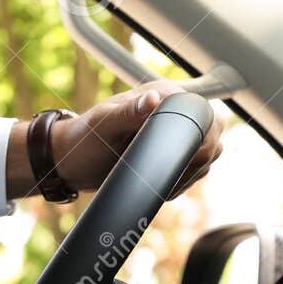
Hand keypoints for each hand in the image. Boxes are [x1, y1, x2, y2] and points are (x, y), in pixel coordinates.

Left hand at [7, 81, 227, 199]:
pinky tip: (160, 187)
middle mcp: (172, 112)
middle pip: (213, 135)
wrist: (69, 163)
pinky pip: (193, 170)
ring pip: (207, 156)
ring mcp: (173, 134)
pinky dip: (183, 182)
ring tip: (159, 181)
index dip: (205, 135)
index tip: (190, 158)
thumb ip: (128, 112)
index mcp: (162, 96)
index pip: (203, 111)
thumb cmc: (81, 140)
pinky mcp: (170, 154)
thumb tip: (154, 99)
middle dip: (199, 160)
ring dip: (190, 174)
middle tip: (170, 175)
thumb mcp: (102, 126)